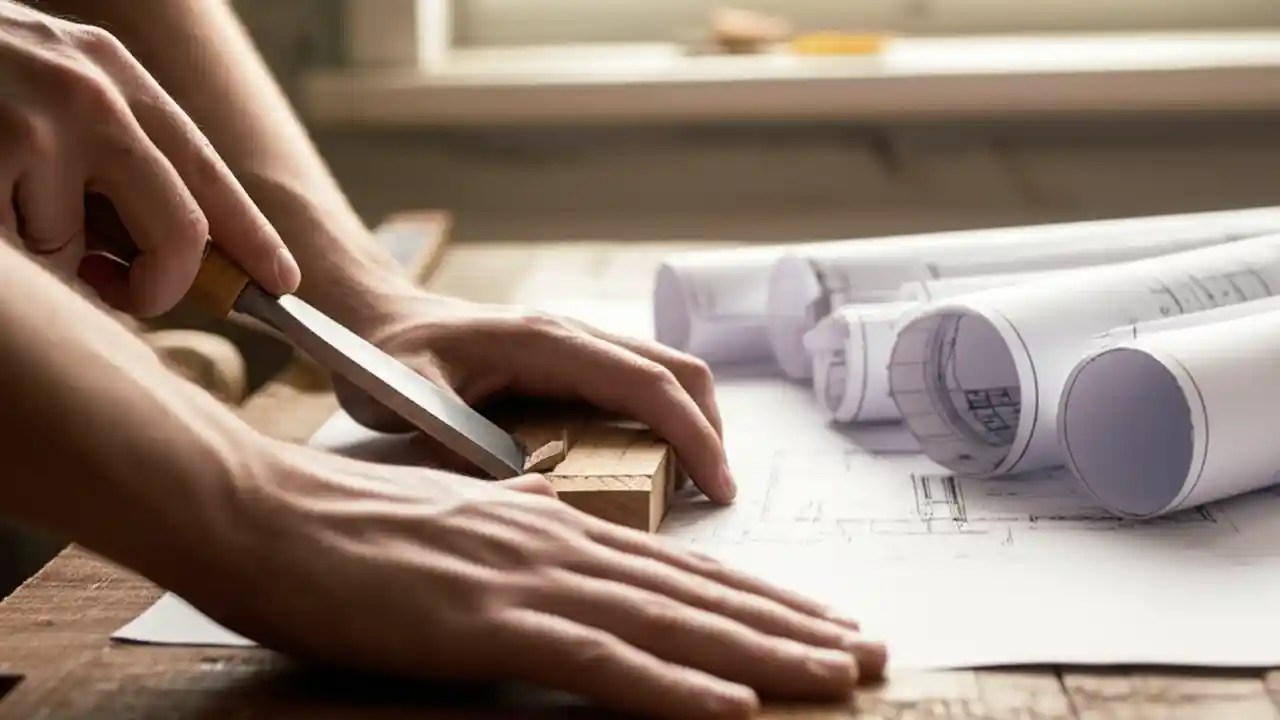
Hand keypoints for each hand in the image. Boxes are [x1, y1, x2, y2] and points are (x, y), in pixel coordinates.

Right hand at [0, 1, 298, 314]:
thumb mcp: (45, 90)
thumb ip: (110, 155)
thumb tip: (170, 257)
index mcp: (112, 73)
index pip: (208, 170)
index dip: (251, 236)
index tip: (281, 281)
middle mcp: (87, 91)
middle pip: (180, 231)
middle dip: (159, 284)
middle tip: (127, 291)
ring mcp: (30, 124)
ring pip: (74, 250)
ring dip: (38, 249)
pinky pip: (22, 253)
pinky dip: (4, 246)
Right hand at [176, 440, 885, 718]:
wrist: (268, 512)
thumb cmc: (353, 530)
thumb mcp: (459, 529)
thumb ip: (522, 543)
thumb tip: (568, 552)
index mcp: (557, 527)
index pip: (684, 569)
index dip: (761, 598)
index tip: (824, 621)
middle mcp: (564, 546)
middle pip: (701, 594)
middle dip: (794, 627)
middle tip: (871, 651)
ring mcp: (532, 584)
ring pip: (674, 624)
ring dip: (765, 654)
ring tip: (840, 676)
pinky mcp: (491, 625)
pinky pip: (602, 663)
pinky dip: (674, 688)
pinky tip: (734, 708)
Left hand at [333, 291, 737, 502]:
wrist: (375, 318)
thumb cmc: (385, 357)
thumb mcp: (407, 400)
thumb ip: (454, 443)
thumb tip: (518, 495)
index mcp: (547, 342)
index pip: (648, 384)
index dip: (692, 435)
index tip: (717, 487)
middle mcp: (573, 335)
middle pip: (678, 370)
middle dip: (710, 430)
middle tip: (715, 494)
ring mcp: (576, 343)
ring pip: (665, 374)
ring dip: (691, 424)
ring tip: (691, 486)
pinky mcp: (571, 360)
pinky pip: (638, 383)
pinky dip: (664, 420)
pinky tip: (650, 464)